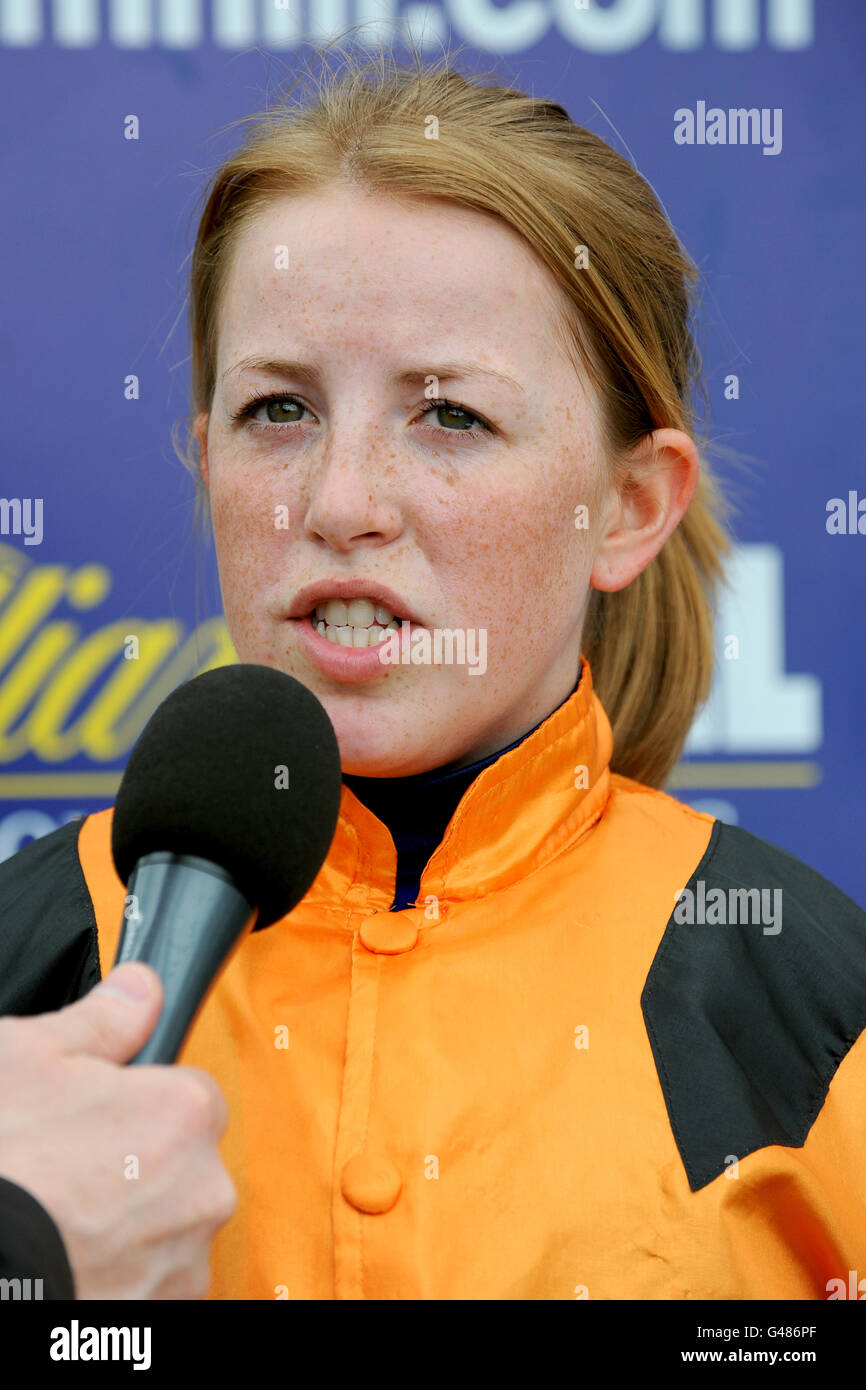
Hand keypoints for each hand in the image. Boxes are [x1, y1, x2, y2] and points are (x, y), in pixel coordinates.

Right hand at [0, 963, 235, 1298]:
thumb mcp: (29, 1057)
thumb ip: (104, 1019)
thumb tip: (143, 987)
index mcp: (185, 1115)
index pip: (192, 1095)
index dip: (140, 1102)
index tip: (98, 1116)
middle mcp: (203, 1190)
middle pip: (183, 1163)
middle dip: (136, 1164)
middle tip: (66, 1169)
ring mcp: (183, 1263)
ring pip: (167, 1226)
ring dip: (128, 1225)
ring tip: (60, 1220)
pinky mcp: (160, 1317)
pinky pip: (152, 1283)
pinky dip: (118, 1276)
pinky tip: (68, 1260)